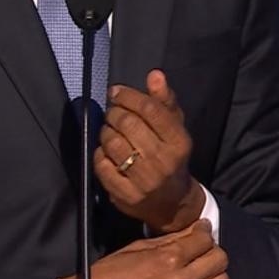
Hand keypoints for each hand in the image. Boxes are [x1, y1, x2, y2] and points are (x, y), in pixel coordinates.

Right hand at [52, 219, 227, 278]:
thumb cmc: (107, 278)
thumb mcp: (136, 248)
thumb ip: (168, 240)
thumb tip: (190, 232)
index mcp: (167, 260)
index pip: (206, 240)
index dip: (204, 230)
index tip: (201, 228)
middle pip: (220, 261)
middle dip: (213, 250)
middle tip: (202, 246)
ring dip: (212, 271)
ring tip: (198, 266)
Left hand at [95, 69, 205, 232]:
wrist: (173, 203)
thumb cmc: (171, 158)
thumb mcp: (175, 129)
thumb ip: (164, 101)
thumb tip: (155, 75)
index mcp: (179, 141)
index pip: (150, 109)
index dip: (128, 96)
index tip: (116, 92)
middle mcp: (163, 161)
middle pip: (128, 124)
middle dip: (114, 113)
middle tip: (112, 112)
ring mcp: (144, 180)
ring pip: (113, 143)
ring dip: (106, 131)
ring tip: (110, 130)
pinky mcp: (126, 195)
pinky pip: (102, 166)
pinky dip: (100, 154)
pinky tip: (106, 152)